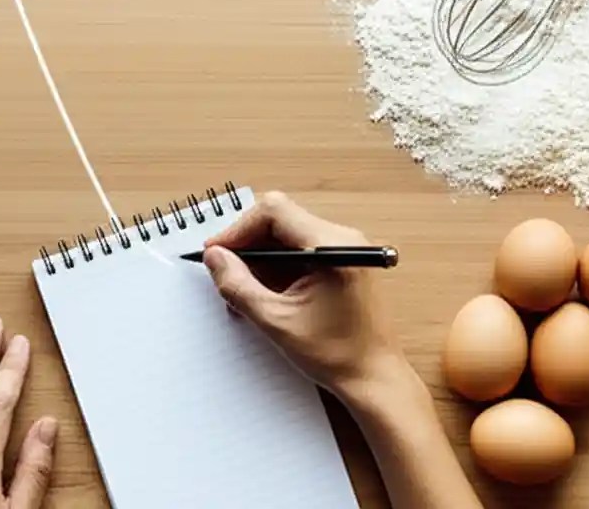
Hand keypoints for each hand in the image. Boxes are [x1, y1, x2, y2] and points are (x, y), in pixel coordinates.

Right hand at [203, 191, 405, 400]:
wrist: (374, 377)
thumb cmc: (339, 354)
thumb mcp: (276, 321)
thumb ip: (238, 285)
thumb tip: (215, 258)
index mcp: (332, 248)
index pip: (274, 212)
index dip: (238, 229)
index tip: (217, 253)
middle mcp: (343, 239)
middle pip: (279, 220)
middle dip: (247, 246)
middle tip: (226, 274)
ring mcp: (344, 249)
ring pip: (286, 235)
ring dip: (260, 260)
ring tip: (246, 293)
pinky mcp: (342, 261)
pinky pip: (299, 249)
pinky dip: (277, 268)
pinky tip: (266, 295)